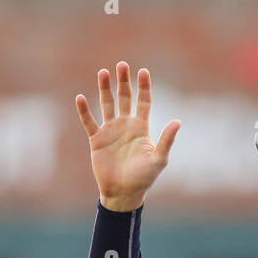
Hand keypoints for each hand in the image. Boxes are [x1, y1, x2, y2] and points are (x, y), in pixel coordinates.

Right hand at [75, 62, 180, 211]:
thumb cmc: (144, 178)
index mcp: (141, 127)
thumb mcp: (158, 159)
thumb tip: (178, 121)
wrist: (123, 193)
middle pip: (125, 97)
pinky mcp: (97, 140)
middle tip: (122, 65)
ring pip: (107, 104)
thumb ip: (167, 140)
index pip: (144, 101)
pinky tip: (80, 98)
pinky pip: (89, 122)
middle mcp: (126, 125)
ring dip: (104, 89)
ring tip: (103, 72)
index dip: (144, 87)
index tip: (143, 71)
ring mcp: (110, 131)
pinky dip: (84, 111)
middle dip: (123, 81)